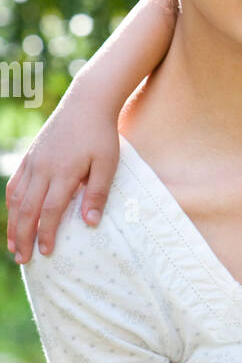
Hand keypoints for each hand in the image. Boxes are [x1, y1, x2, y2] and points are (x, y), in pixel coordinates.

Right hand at [6, 100, 118, 262]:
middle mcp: (43, 168)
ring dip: (14, 224)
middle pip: (28, 209)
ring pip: (17, 198)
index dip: (46, 234)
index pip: (50, 211)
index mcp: (63, 172)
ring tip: (14, 246)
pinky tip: (14, 216)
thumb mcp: (107, 164)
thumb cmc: (102, 134)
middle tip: (23, 259)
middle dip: (24, 236)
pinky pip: (15, 183)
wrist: (87, 103)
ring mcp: (34, 161)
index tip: (46, 253)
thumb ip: (97, 193)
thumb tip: (90, 223)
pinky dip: (12, 203)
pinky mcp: (31, 156)